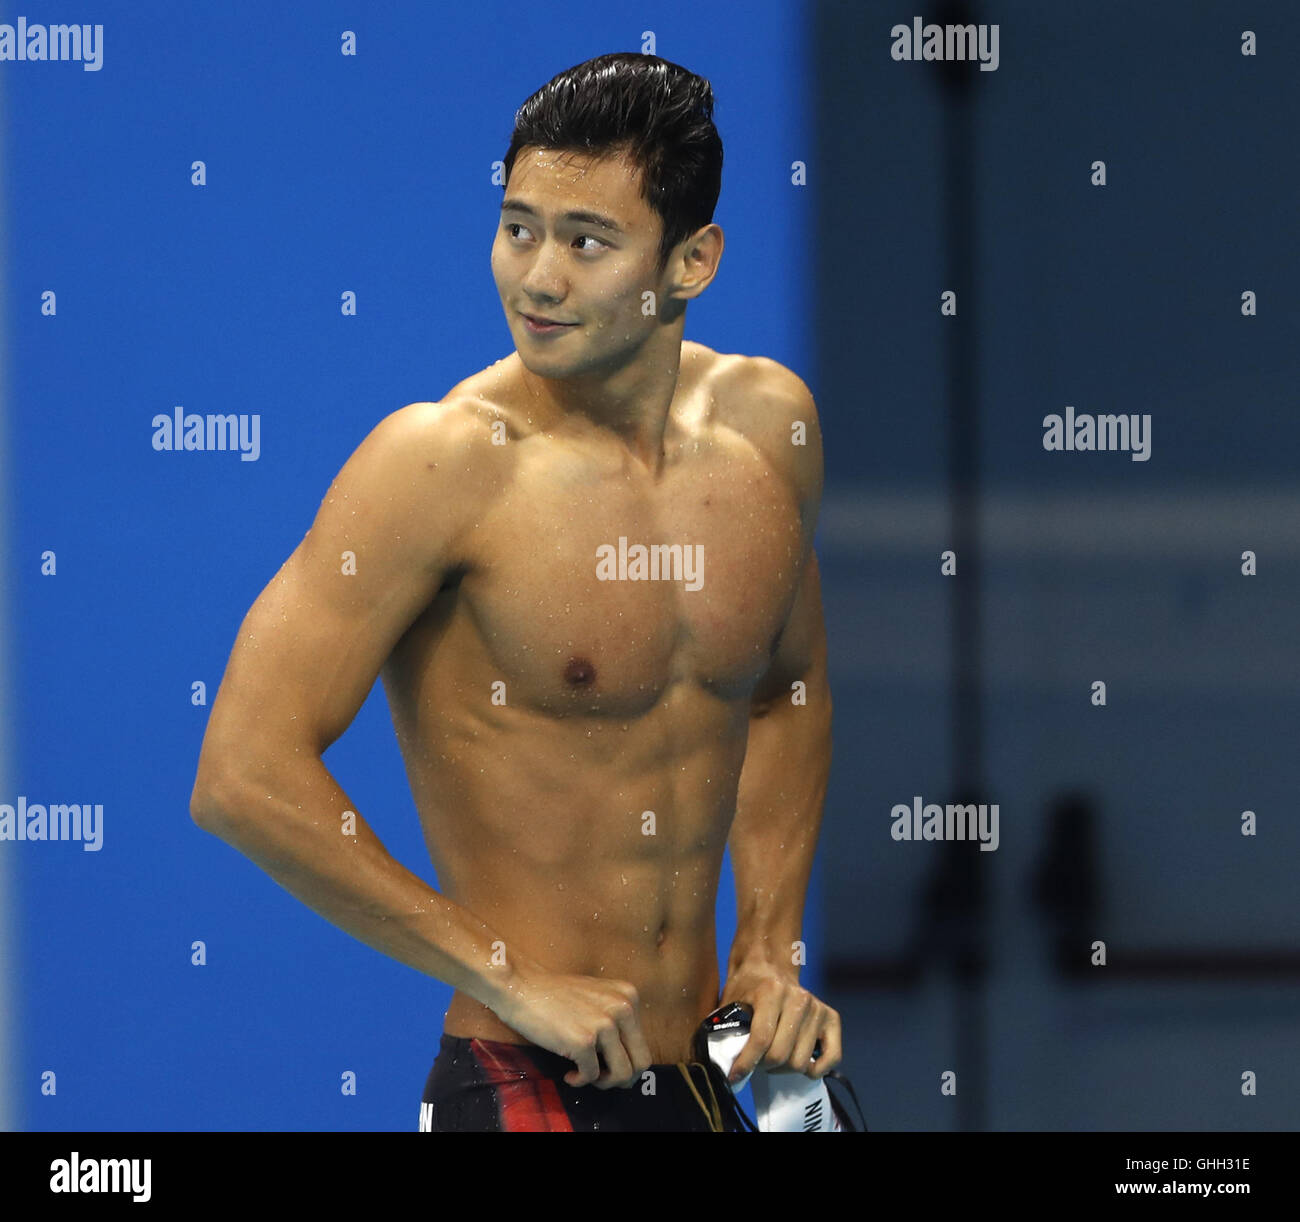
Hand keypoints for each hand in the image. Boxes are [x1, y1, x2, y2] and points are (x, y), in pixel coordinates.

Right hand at [489, 964, 653, 1089]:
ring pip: (622, 1074)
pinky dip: (580, 1080)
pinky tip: (569, 1072)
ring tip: (585, 1074)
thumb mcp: (598, 997)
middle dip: (622, 1078)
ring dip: (603, 1082)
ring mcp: (604, 1024)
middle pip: (641, 1063)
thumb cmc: (555, 995)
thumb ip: (617, 1021)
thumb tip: (631, 1065)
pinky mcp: (583, 1041)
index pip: (643, 1044)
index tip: (607, 1063)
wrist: (522, 986)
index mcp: (629, 996)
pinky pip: (591, 1076)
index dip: (627, 1061)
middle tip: (601, 1077)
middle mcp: (622, 1007)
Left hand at [720, 960, 841, 1083]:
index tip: (734, 1076)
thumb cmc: (747, 986)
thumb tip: (721, 1060)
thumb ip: (727, 1027)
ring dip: (784, 1068)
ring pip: (801, 1062)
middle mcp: (799, 998)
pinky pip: (832, 1057)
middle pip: (781, 1055)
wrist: (770, 965)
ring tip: (773, 1058)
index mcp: (771, 991)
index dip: (746, 1063)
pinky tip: (802, 1066)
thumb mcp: (731, 999)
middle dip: (763, 1066)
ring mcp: (817, 1008)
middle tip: (756, 1061)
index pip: (761, 1039)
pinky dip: (816, 1069)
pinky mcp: (831, 1018)